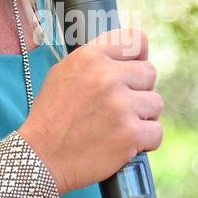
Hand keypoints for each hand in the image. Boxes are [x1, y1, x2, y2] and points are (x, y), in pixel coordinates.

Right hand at [19, 27, 162, 192]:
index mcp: (90, 56)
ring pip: (156, 104)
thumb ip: (96, 60)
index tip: (134, 72)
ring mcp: (120, 106)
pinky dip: (145, 142)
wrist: (40, 158)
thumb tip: (131, 55)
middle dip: (139, 90)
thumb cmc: (51, 117)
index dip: (139, 57)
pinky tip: (125, 143)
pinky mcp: (130, 134)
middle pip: (150, 73)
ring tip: (120, 126)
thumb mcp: (64, 73)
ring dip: (143, 117)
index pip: (136, 40)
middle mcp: (107, 77)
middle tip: (121, 106)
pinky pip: (157, 132)